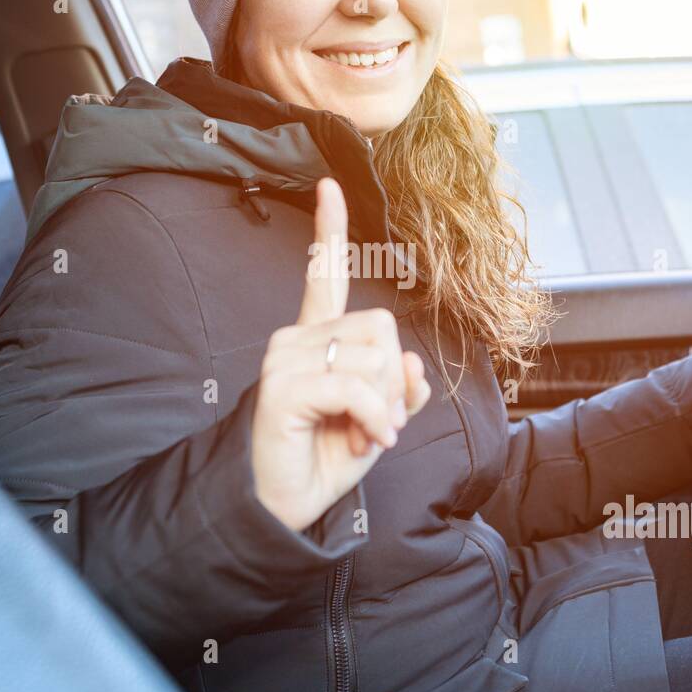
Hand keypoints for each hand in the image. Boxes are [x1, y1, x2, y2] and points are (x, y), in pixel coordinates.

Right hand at [251, 177, 430, 531]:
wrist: (279, 507)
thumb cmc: (321, 462)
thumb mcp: (376, 422)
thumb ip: (397, 388)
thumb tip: (412, 361)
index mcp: (316, 340)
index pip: (324, 276)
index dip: (330, 231)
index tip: (330, 185)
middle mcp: (296, 339)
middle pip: (381, 327)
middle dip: (394, 382)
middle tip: (376, 424)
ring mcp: (286, 357)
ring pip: (375, 356)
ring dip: (385, 407)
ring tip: (360, 436)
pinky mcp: (285, 384)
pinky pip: (357, 386)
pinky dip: (376, 419)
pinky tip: (364, 441)